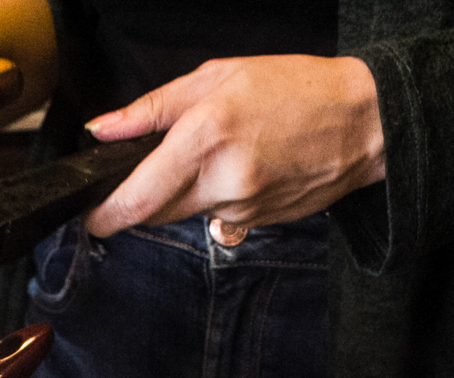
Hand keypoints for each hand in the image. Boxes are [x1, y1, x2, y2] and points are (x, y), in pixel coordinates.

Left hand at [83, 55, 385, 238]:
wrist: (364, 123)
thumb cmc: (295, 90)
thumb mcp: (216, 78)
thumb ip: (152, 109)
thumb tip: (102, 131)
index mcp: (203, 137)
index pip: (136, 198)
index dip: (104, 216)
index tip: (89, 216)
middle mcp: (219, 180)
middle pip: (152, 212)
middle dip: (138, 200)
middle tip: (147, 172)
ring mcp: (238, 207)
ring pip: (182, 215)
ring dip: (177, 196)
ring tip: (210, 157)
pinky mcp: (253, 223)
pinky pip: (213, 218)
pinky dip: (210, 200)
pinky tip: (238, 171)